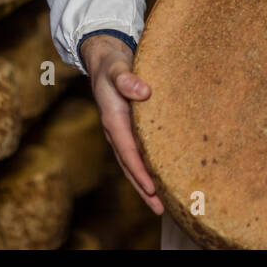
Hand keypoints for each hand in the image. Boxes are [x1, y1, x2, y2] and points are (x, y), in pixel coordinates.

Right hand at [82, 34, 163, 214]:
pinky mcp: (128, 127)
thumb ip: (128, 78)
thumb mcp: (117, 67)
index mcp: (113, 120)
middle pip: (130, 165)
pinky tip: (160, 176)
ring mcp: (121, 131)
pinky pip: (137, 153)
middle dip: (144, 188)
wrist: (104, 56)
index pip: (128, 152)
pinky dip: (147, 168)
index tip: (153, 188)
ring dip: (146, 183)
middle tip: (161, 209)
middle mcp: (115, 130)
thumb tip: (143, 92)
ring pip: (133, 163)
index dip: (140, 171)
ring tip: (161, 204)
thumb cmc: (112, 62)